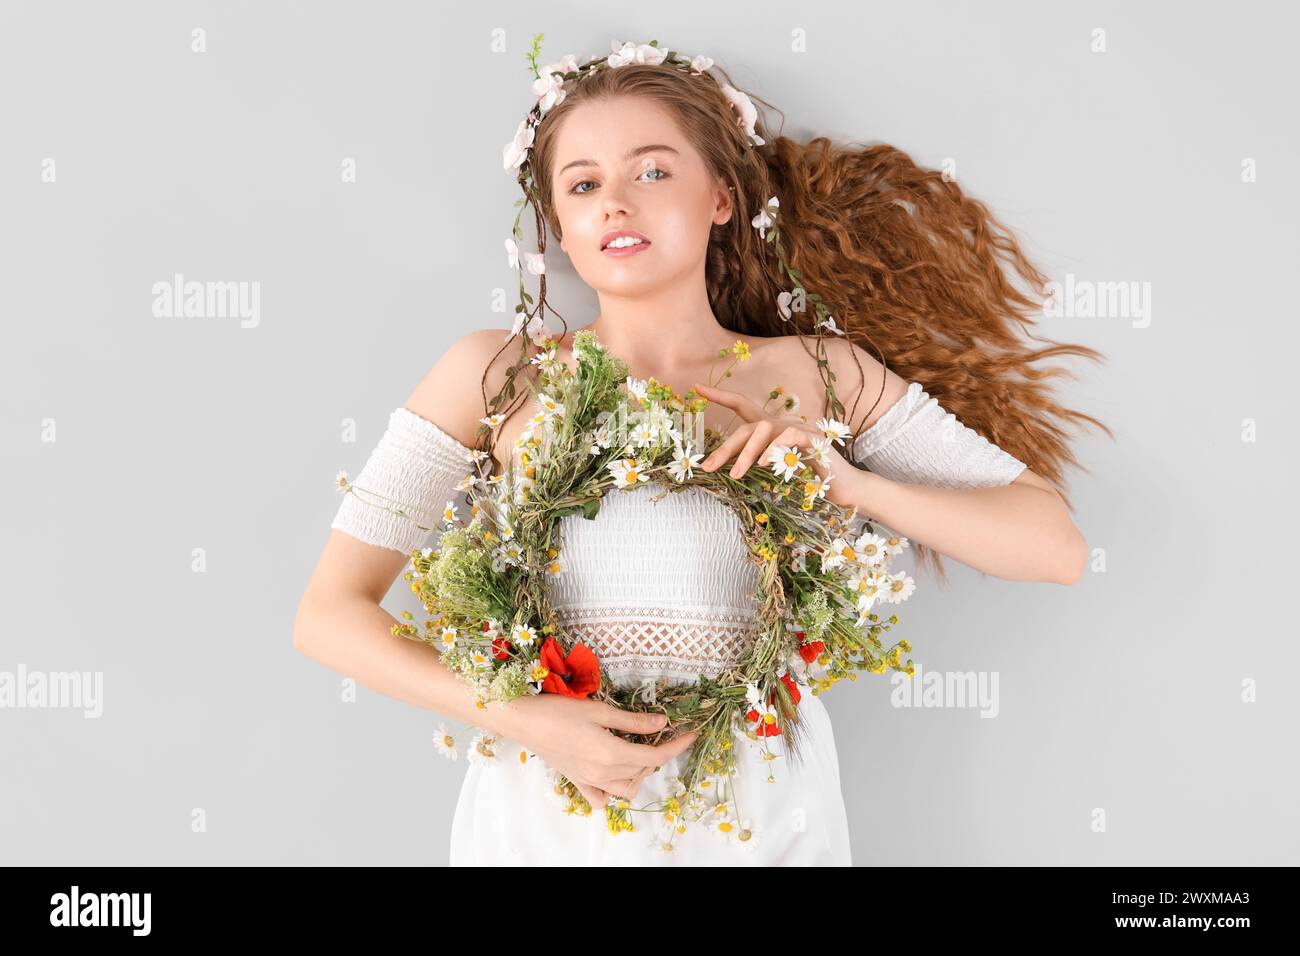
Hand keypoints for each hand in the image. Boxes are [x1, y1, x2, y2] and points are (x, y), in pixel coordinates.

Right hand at [487, 692, 698, 809]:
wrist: (525, 722)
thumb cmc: (560, 711)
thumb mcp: (601, 710)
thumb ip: (634, 721)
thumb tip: (662, 723)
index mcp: (612, 754)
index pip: (655, 757)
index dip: (677, 746)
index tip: (691, 734)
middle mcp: (604, 774)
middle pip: (643, 770)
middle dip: (658, 752)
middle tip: (658, 732)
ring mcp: (590, 782)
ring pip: (627, 789)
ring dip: (638, 773)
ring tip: (636, 750)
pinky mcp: (578, 782)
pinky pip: (601, 798)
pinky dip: (613, 791)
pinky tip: (614, 773)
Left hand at [693, 382, 856, 506]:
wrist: (844, 485)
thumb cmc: (808, 476)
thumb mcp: (775, 466)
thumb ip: (754, 458)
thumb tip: (725, 463)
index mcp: (771, 427)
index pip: (743, 406)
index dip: (721, 396)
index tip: (697, 388)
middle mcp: (782, 422)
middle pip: (747, 426)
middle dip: (725, 448)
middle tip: (707, 467)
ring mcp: (799, 427)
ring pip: (763, 431)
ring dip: (746, 454)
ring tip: (735, 475)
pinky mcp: (812, 438)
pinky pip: (787, 436)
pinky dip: (772, 449)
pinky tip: (763, 465)